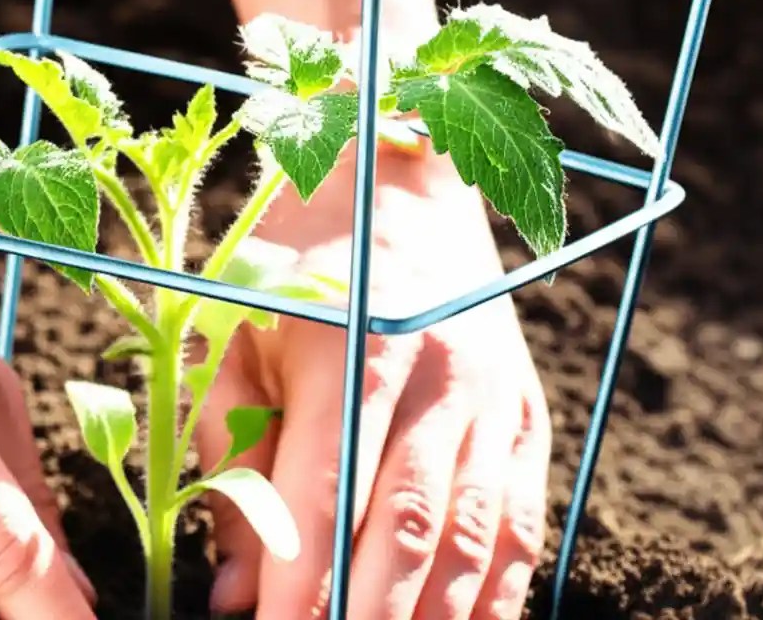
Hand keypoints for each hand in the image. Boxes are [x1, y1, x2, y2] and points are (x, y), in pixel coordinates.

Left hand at [197, 146, 551, 618]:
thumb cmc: (300, 263)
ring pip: (471, 540)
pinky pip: (520, 526)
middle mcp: (439, 378)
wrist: (403, 186)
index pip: (327, 492)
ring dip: (431, 619)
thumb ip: (235, 462)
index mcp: (357, 346)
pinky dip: (492, 596)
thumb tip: (235, 593)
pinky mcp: (527, 419)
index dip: (300, 585)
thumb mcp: (240, 337)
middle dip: (366, 617)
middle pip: (406, 529)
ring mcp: (495, 401)